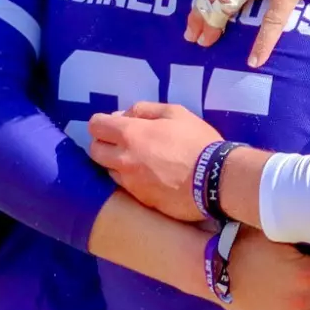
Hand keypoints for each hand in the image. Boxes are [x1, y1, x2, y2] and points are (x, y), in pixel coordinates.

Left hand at [87, 103, 218, 222]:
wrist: (215, 180)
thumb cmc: (197, 141)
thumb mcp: (176, 113)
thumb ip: (145, 110)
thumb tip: (124, 115)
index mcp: (130, 134)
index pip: (95, 126)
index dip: (101, 123)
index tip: (113, 124)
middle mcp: (123, 160)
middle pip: (94, 150)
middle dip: (103, 143)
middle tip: (121, 141)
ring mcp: (130, 183)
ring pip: (108, 170)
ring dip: (115, 162)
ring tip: (136, 160)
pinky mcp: (141, 200)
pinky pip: (125, 186)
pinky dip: (130, 179)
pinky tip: (148, 175)